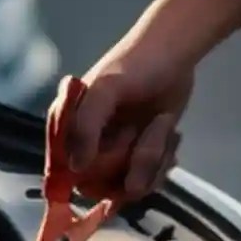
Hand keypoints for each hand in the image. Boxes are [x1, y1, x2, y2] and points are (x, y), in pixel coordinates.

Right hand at [54, 29, 191, 202]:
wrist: (176, 53)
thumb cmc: (134, 65)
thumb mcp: (105, 90)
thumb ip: (85, 127)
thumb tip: (75, 168)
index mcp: (67, 128)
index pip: (64, 173)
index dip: (86, 179)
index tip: (111, 173)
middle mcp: (87, 146)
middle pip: (101, 186)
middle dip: (128, 163)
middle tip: (140, 130)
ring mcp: (116, 155)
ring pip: (130, 186)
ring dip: (152, 159)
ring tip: (161, 124)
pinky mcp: (141, 158)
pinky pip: (149, 180)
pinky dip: (164, 160)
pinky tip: (170, 133)